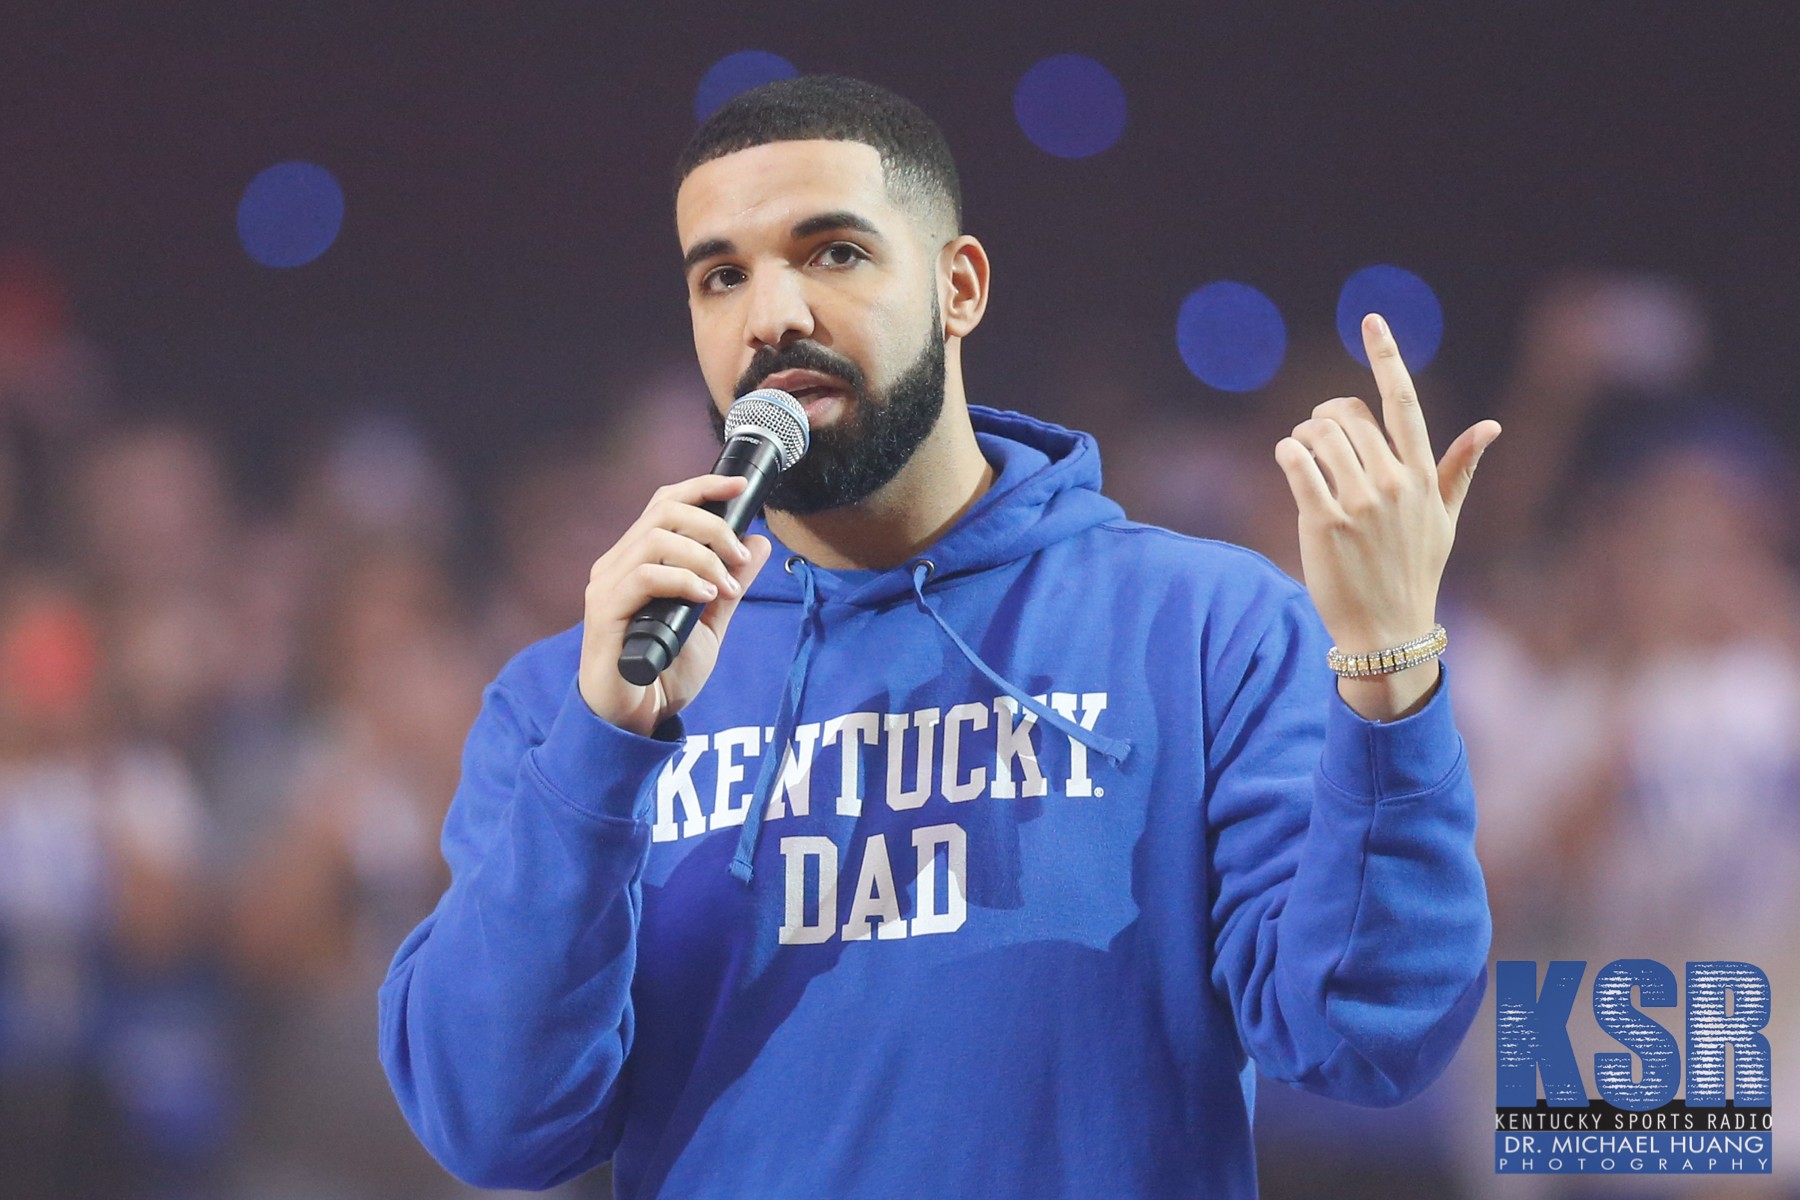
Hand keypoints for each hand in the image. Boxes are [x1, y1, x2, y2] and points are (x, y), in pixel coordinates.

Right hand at [577, 474, 772, 736]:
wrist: (636, 720)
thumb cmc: (665, 672)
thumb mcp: (710, 623)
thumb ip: (731, 585)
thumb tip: (758, 542)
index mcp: (638, 559)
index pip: (667, 503)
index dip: (703, 486)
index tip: (741, 487)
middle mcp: (618, 564)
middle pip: (664, 510)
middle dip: (712, 523)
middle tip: (739, 556)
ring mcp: (607, 586)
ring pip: (656, 538)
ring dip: (703, 555)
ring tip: (728, 585)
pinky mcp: (604, 611)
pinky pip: (645, 576)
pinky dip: (683, 579)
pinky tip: (705, 596)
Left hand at [1274, 313, 1500, 719]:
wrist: (1388, 630)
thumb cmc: (1415, 572)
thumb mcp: (1445, 519)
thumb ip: (1460, 469)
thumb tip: (1493, 426)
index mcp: (1422, 476)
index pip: (1403, 402)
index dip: (1385, 357)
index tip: (1370, 320)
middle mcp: (1394, 483)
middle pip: (1348, 415)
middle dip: (1325, 416)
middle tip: (1318, 435)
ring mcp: (1360, 502)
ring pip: (1319, 435)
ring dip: (1302, 434)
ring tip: (1303, 453)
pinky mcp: (1325, 522)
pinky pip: (1297, 463)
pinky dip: (1287, 453)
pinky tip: (1289, 460)